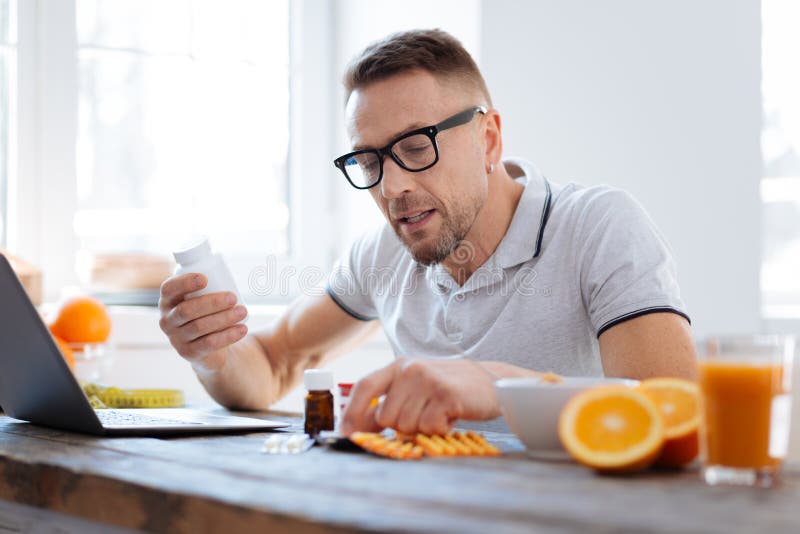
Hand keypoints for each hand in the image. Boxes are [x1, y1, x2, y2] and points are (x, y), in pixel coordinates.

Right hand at [158, 273, 247, 369]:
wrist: (210, 347)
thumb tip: (234, 260)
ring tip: (243, 311)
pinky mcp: (188, 353)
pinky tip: (242, 329)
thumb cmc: (208, 313)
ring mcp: (176, 338)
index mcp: (168, 301)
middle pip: (187, 310)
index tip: (205, 278)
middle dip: (212, 302)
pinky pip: (208, 344)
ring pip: (199, 327)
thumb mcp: (204, 296)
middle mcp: (167, 319)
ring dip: (224, 318)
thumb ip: (211, 279)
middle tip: (233, 297)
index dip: (184, 282)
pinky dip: (228, 336)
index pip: (169, 289)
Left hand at [340, 357, 500, 435]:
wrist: (492, 381)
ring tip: (439, 413)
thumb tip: (359, 427)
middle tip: (423, 416)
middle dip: (402, 426)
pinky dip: (439, 430)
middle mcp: (410, 369)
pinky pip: (428, 428)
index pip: (364, 387)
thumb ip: (391, 401)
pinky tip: (450, 416)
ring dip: (423, 428)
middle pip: (386, 417)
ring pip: (406, 426)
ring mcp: (428, 381)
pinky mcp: (446, 395)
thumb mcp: (416, 386)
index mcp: (399, 365)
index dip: (352, 413)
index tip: (347, 434)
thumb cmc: (450, 387)